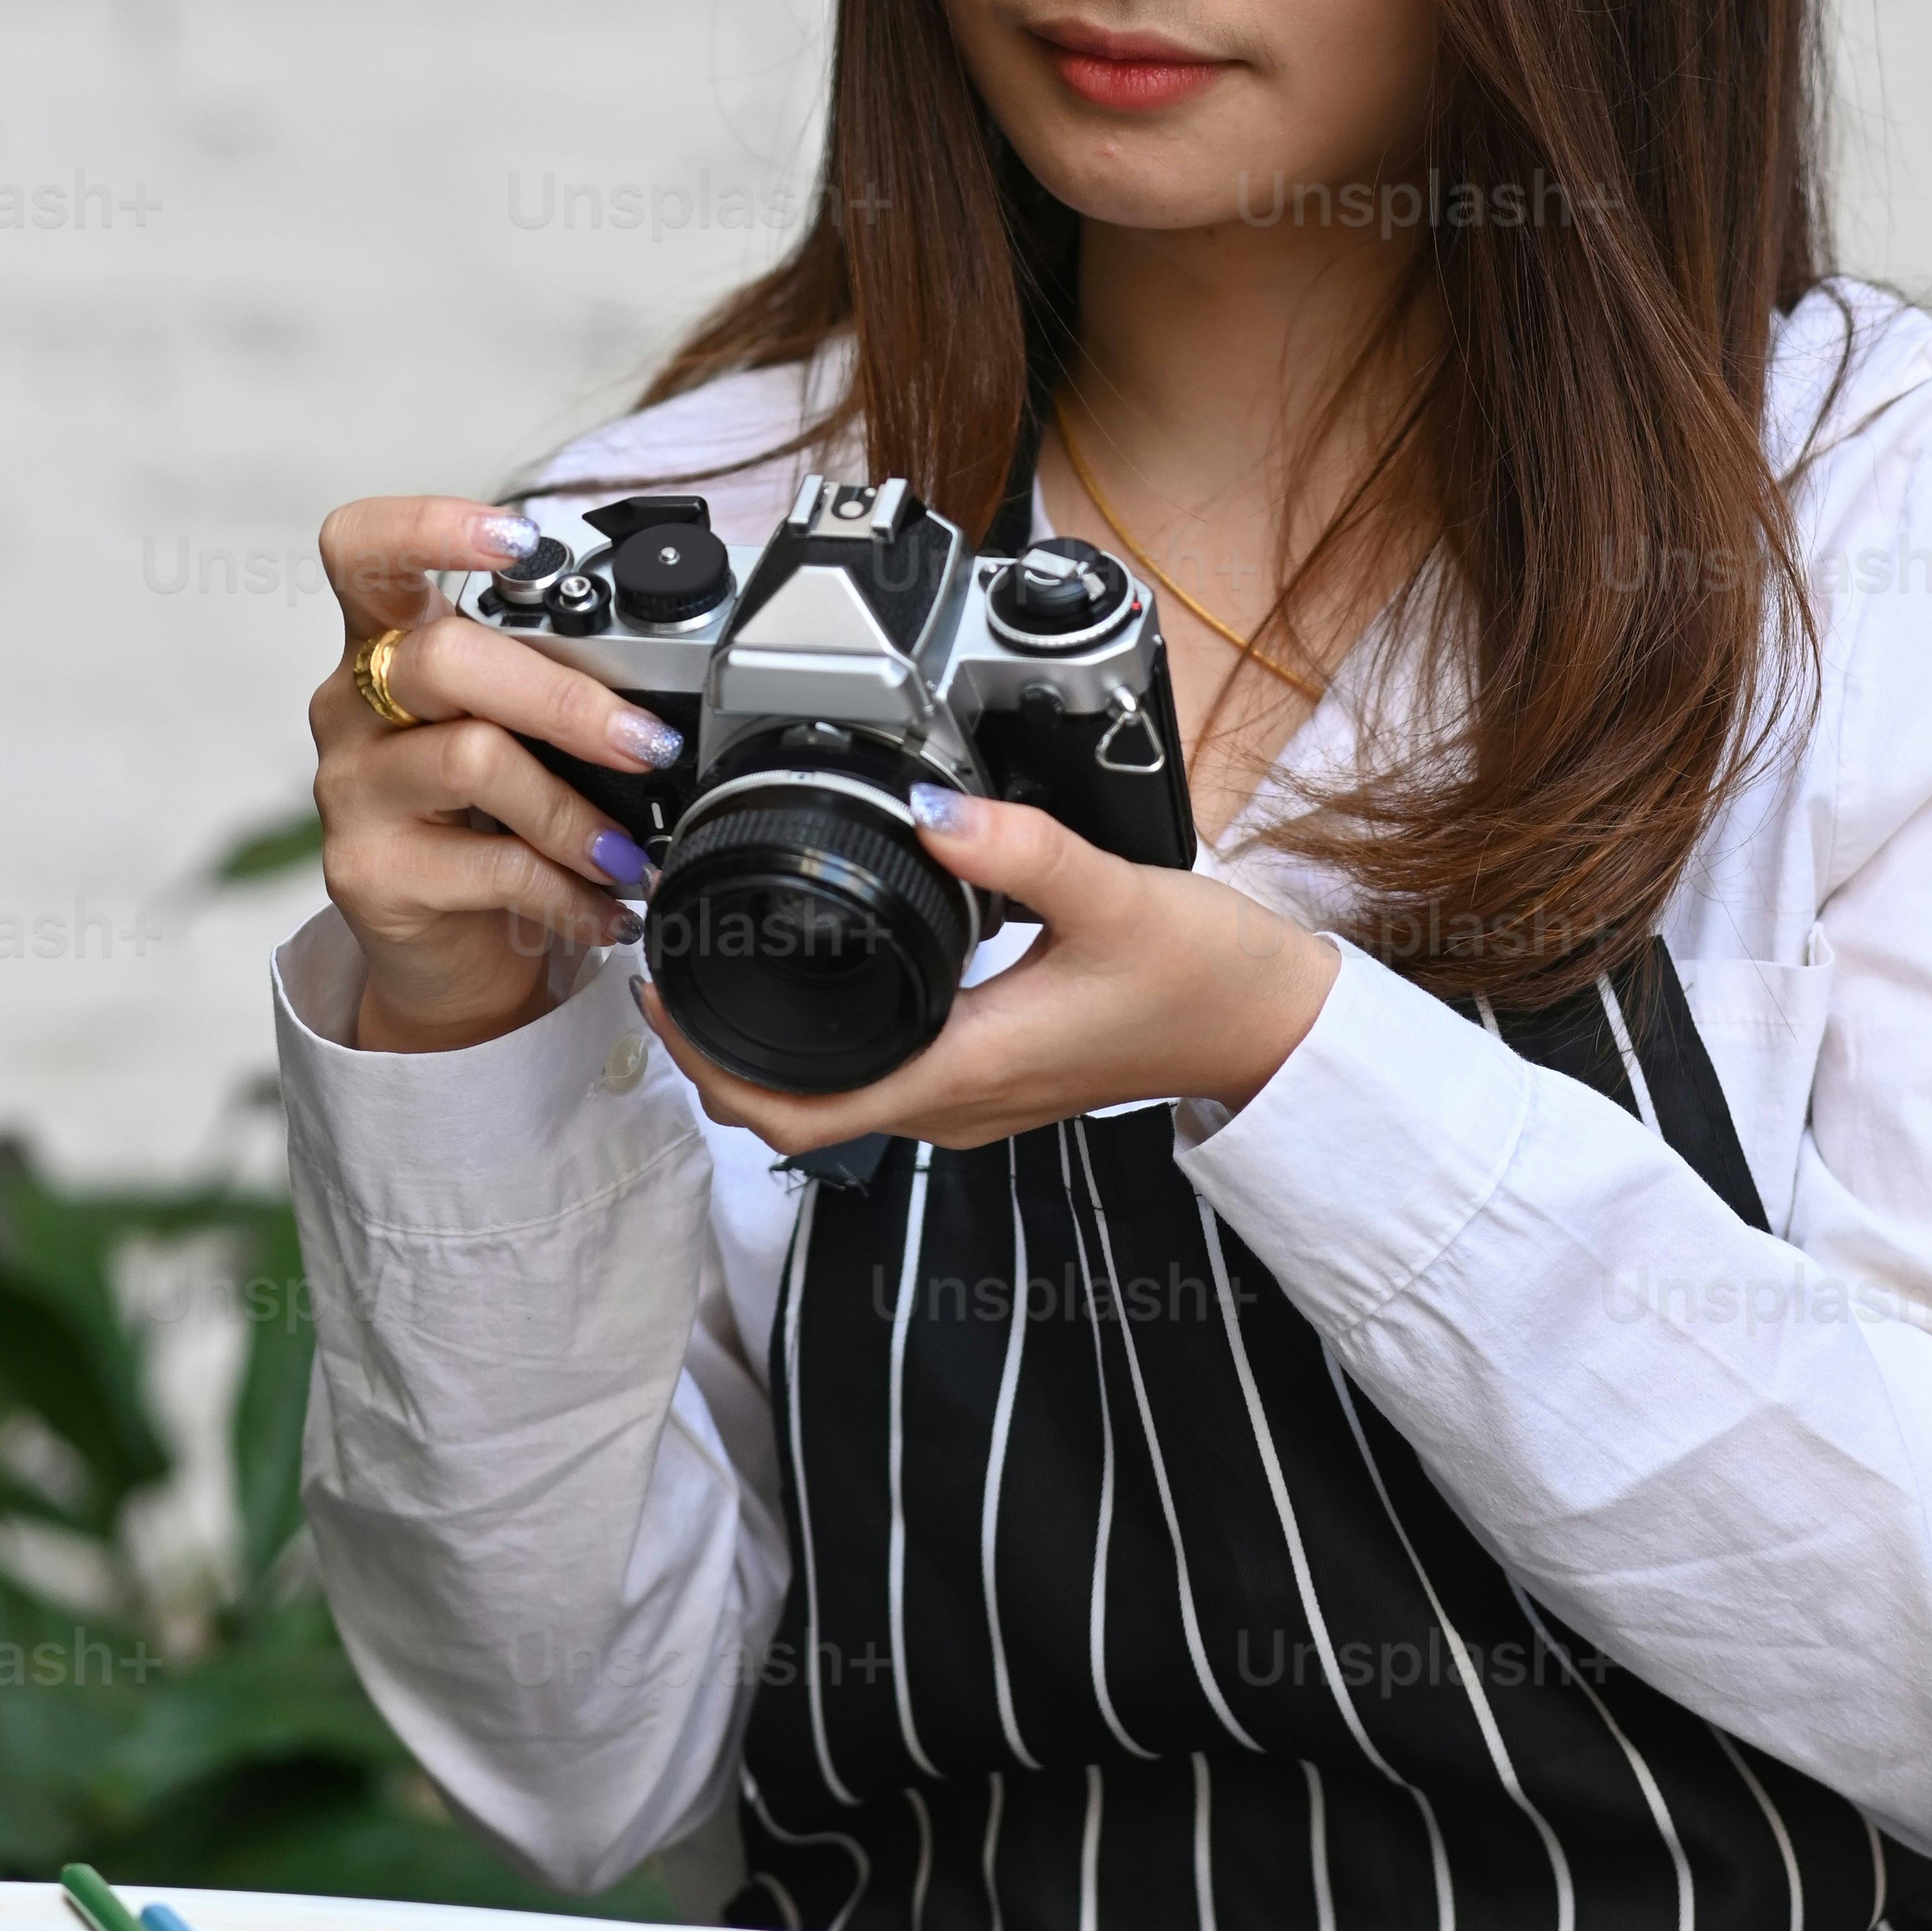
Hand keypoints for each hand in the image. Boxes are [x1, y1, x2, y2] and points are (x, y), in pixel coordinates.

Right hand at [308, 497, 686, 1055]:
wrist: (446, 955)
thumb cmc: (489, 821)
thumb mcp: (514, 733)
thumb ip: (549, 684)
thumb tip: (663, 688)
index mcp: (389, 641)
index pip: (367, 549)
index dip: (431, 526)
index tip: (522, 541)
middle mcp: (354, 704)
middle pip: (443, 659)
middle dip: (564, 697)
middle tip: (647, 744)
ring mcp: (352, 789)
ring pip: (472, 760)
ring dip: (574, 810)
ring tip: (630, 851)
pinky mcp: (366, 871)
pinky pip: (489, 866)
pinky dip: (568, 888)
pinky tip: (605, 905)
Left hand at [638, 791, 1337, 1156]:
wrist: (1267, 1023)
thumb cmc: (1203, 974)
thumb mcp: (1113, 895)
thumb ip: (1021, 849)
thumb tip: (932, 813)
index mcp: (967, 1068)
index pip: (796, 1111)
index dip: (710, 1063)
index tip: (664, 989)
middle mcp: (959, 1102)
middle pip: (795, 1117)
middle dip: (715, 1057)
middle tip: (670, 969)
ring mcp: (975, 1100)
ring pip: (835, 1104)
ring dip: (766, 1054)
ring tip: (721, 967)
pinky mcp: (994, 1080)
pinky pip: (878, 1082)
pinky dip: (822, 1050)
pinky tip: (817, 988)